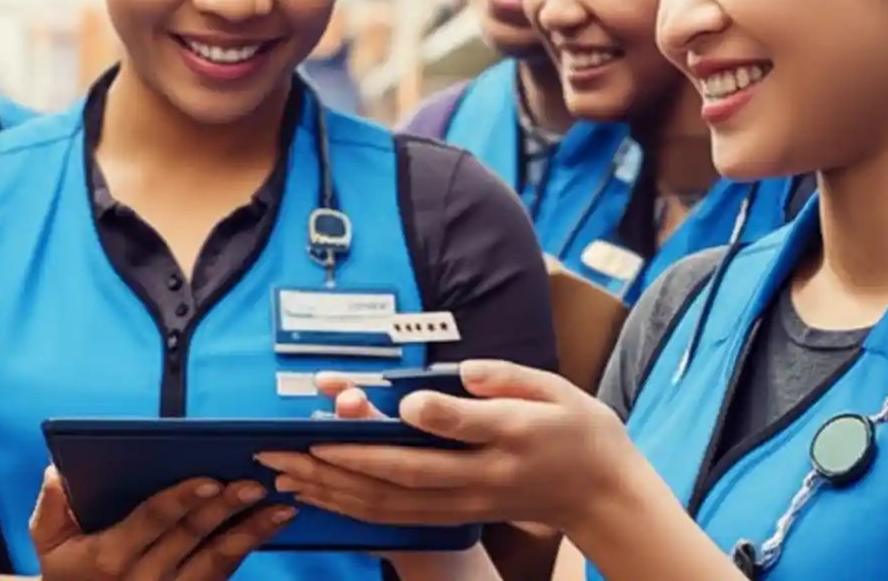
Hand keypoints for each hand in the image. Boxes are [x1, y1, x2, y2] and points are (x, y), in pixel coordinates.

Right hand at [30, 466, 294, 579]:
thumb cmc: (69, 573)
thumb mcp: (47, 543)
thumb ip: (51, 506)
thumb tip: (59, 470)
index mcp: (109, 557)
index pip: (151, 522)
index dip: (180, 500)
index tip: (209, 479)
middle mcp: (143, 579)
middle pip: (191, 538)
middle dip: (225, 509)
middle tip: (255, 484)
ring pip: (216, 560)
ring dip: (251, 532)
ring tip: (280, 508)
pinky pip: (223, 573)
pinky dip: (249, 546)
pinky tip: (272, 525)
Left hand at [257, 360, 634, 534]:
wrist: (601, 496)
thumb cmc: (578, 431)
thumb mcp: (558, 390)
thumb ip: (510, 379)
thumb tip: (464, 370)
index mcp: (513, 435)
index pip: (465, 425)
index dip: (429, 413)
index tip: (394, 397)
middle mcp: (484, 474)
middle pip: (408, 472)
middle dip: (344, 459)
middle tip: (290, 445)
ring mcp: (466, 502)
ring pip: (393, 502)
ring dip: (335, 489)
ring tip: (286, 472)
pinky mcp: (455, 516)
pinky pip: (397, 516)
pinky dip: (354, 507)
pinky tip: (320, 495)